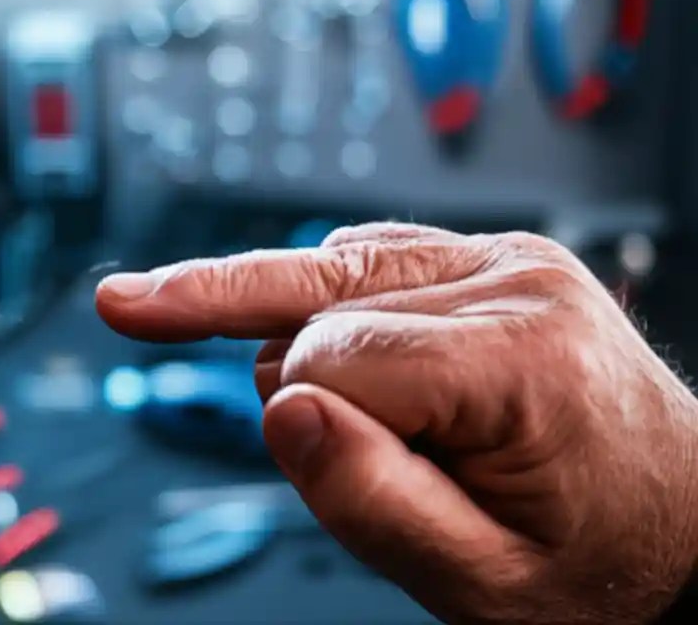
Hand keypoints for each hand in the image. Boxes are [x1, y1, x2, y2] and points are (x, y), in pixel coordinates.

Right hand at [96, 224, 697, 623]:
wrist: (678, 521)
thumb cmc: (593, 558)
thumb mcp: (483, 581)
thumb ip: (374, 504)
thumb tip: (284, 413)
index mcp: (524, 360)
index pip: (329, 358)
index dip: (307, 426)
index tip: (347, 479)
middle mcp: (519, 283)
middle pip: (319, 299)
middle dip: (295, 375)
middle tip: (186, 357)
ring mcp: (509, 258)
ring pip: (331, 267)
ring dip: (303, 332)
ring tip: (337, 408)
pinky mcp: (493, 255)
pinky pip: (366, 257)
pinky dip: (335, 308)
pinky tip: (348, 359)